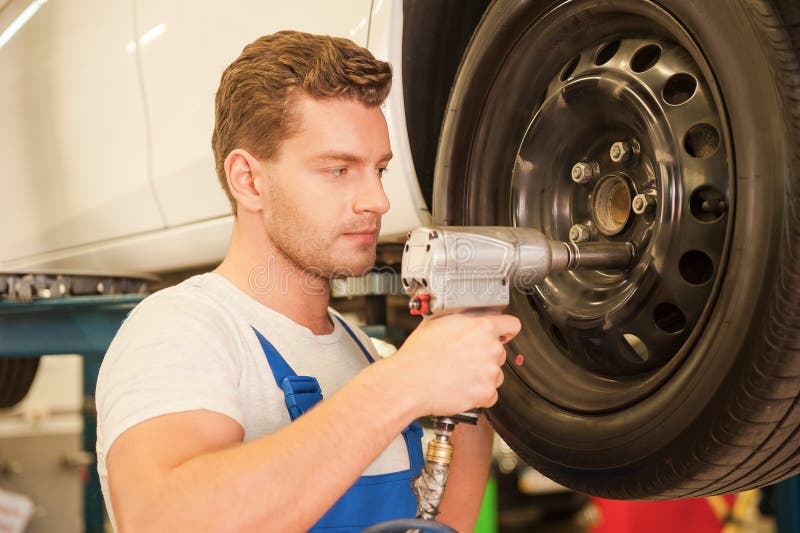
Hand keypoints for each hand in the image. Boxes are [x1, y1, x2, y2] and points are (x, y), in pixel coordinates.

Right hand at [389, 313, 521, 416]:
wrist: (410, 382)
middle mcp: (491, 349)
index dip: (505, 330)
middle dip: (485, 356)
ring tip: (458, 375)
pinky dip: (478, 395)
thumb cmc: (419, 354)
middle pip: (500, 352)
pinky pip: (490, 394)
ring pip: (495, 374)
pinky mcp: (486, 393)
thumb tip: (465, 319)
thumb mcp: (437, 322)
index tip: (503, 335)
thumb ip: (460, 320)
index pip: (512, 324)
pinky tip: (461, 388)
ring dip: (482, 376)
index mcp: (482, 327)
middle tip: (463, 359)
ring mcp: (490, 372)